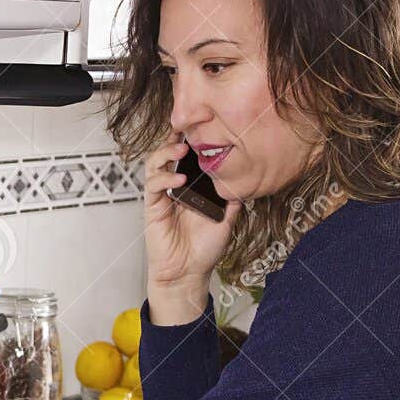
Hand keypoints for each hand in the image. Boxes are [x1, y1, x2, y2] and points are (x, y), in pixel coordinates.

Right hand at [143, 133, 241, 319]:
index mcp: (191, 188)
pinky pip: (153, 187)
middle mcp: (175, 189)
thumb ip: (233, 200)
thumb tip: (246, 181)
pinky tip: (177, 180)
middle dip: (175, 138)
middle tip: (187, 129)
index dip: (190, 141)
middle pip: (168, 155)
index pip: (188, 158)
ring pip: (155, 165)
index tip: (201, 126)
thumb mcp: (227, 220)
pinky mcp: (152, 208)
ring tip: (180, 150)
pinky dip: (164, 179)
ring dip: (165, 153)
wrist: (188, 273)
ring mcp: (162, 197)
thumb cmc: (204, 250)